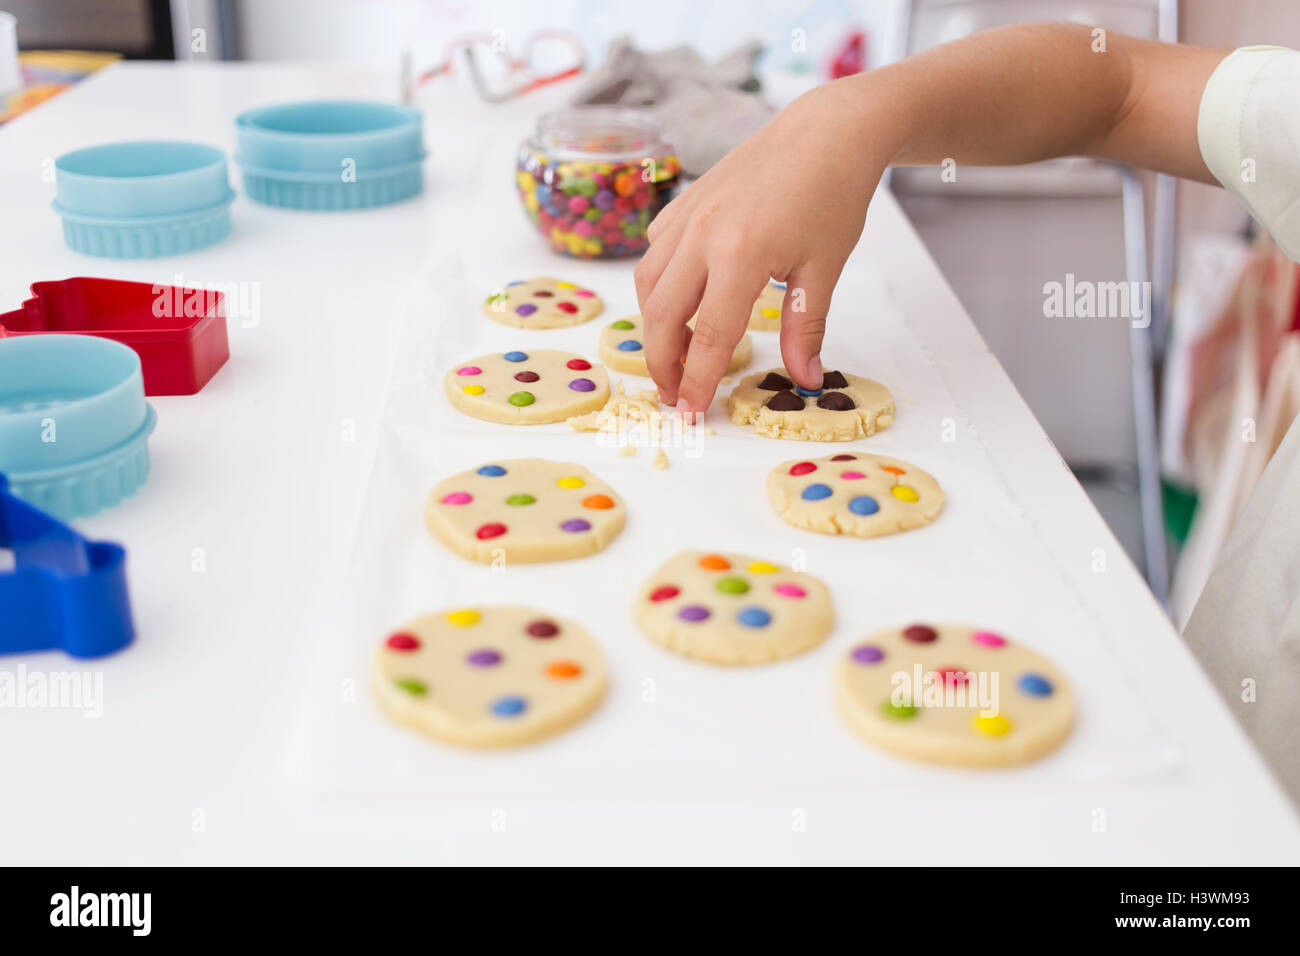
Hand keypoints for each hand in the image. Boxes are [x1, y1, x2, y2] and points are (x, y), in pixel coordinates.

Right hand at [634, 80, 889, 414]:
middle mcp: (702, 236)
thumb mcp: (824, 269)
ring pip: (648, 283)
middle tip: (674, 393)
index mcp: (741, 256)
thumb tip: (803, 380)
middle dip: (662, 364)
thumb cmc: (833, 195)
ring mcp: (688, 216)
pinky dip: (657, 281)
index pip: (708, 338)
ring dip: (653, 325)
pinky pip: (655, 251)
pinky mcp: (684, 201)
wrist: (827, 131)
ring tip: (672, 353)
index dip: (697, 382)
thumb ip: (804, 329)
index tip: (691, 414)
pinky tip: (678, 297)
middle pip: (661, 316)